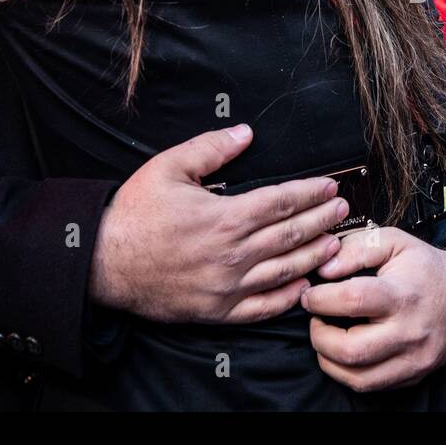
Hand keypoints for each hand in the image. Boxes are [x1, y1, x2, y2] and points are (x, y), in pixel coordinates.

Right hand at [89, 124, 348, 323]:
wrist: (102, 263)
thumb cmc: (134, 213)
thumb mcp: (169, 167)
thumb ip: (211, 149)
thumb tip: (245, 133)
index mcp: (224, 217)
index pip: (282, 203)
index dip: (310, 194)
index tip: (330, 187)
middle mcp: (232, 254)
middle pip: (291, 235)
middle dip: (322, 221)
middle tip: (343, 210)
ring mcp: (227, 286)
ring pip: (284, 271)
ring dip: (314, 256)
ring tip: (335, 244)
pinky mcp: (217, 311)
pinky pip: (261, 307)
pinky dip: (287, 298)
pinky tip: (304, 288)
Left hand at [300, 227, 445, 391]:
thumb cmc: (426, 268)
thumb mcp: (395, 242)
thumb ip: (356, 248)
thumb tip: (323, 269)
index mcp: (403, 295)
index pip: (352, 300)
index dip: (320, 298)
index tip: (311, 294)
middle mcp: (409, 333)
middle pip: (350, 350)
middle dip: (318, 336)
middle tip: (316, 318)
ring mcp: (413, 360)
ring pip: (356, 378)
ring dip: (328, 359)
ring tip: (327, 335)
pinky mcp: (412, 376)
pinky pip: (370, 386)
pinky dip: (347, 372)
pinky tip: (344, 351)